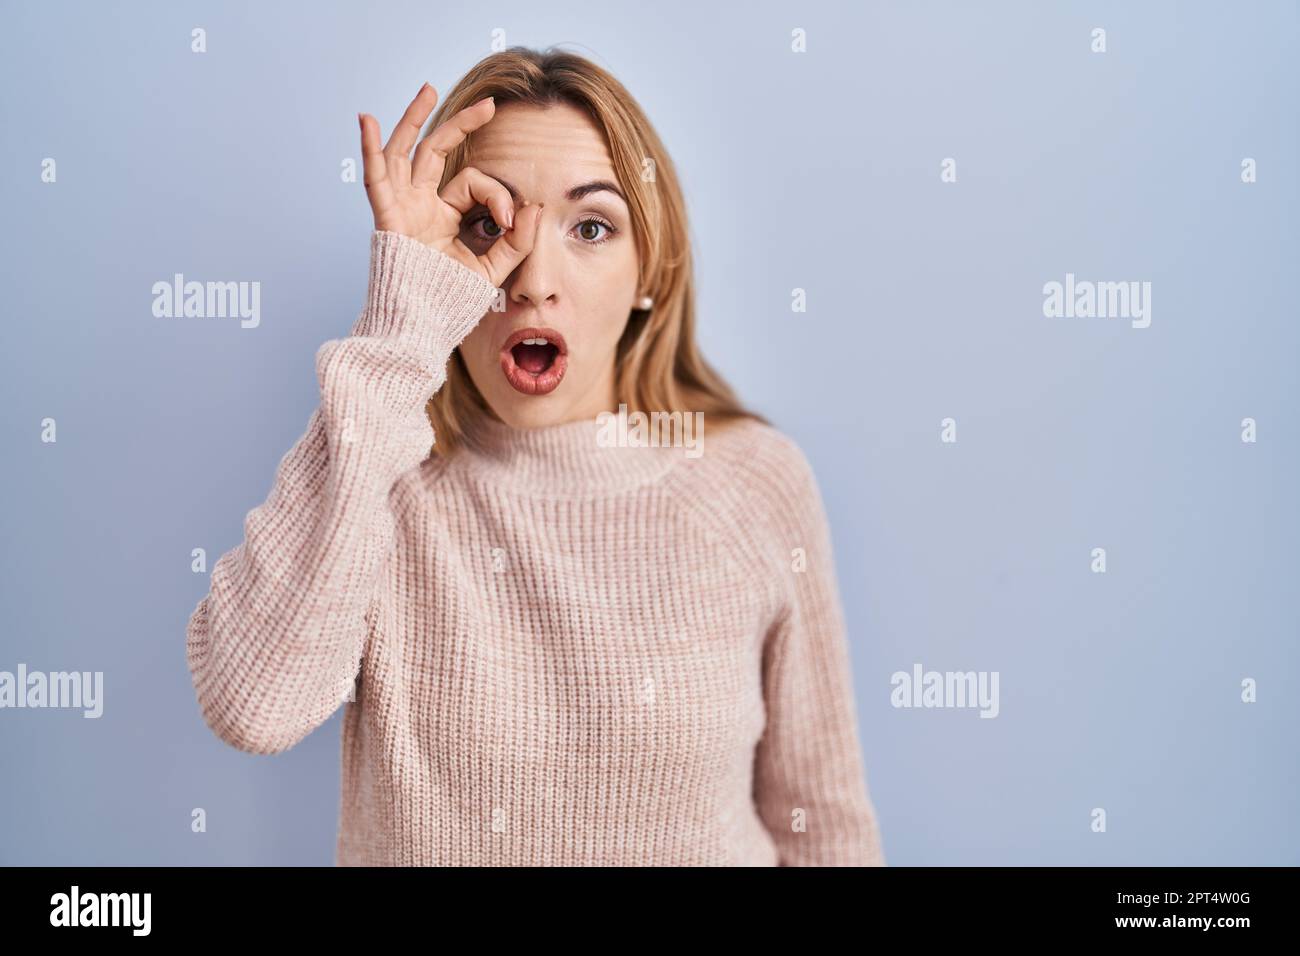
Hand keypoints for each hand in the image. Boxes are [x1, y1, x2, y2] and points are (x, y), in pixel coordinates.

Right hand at [359, 83, 540, 287]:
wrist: (421, 328)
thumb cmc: (451, 303)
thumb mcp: (493, 269)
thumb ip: (516, 241)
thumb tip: (536, 206)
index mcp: (443, 217)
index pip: (472, 184)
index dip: (497, 194)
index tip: (511, 221)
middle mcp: (420, 206)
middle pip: (437, 153)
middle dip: (461, 124)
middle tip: (490, 105)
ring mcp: (401, 209)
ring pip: (406, 153)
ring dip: (415, 119)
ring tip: (428, 88)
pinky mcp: (387, 220)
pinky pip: (376, 179)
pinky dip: (370, 149)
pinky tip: (368, 121)